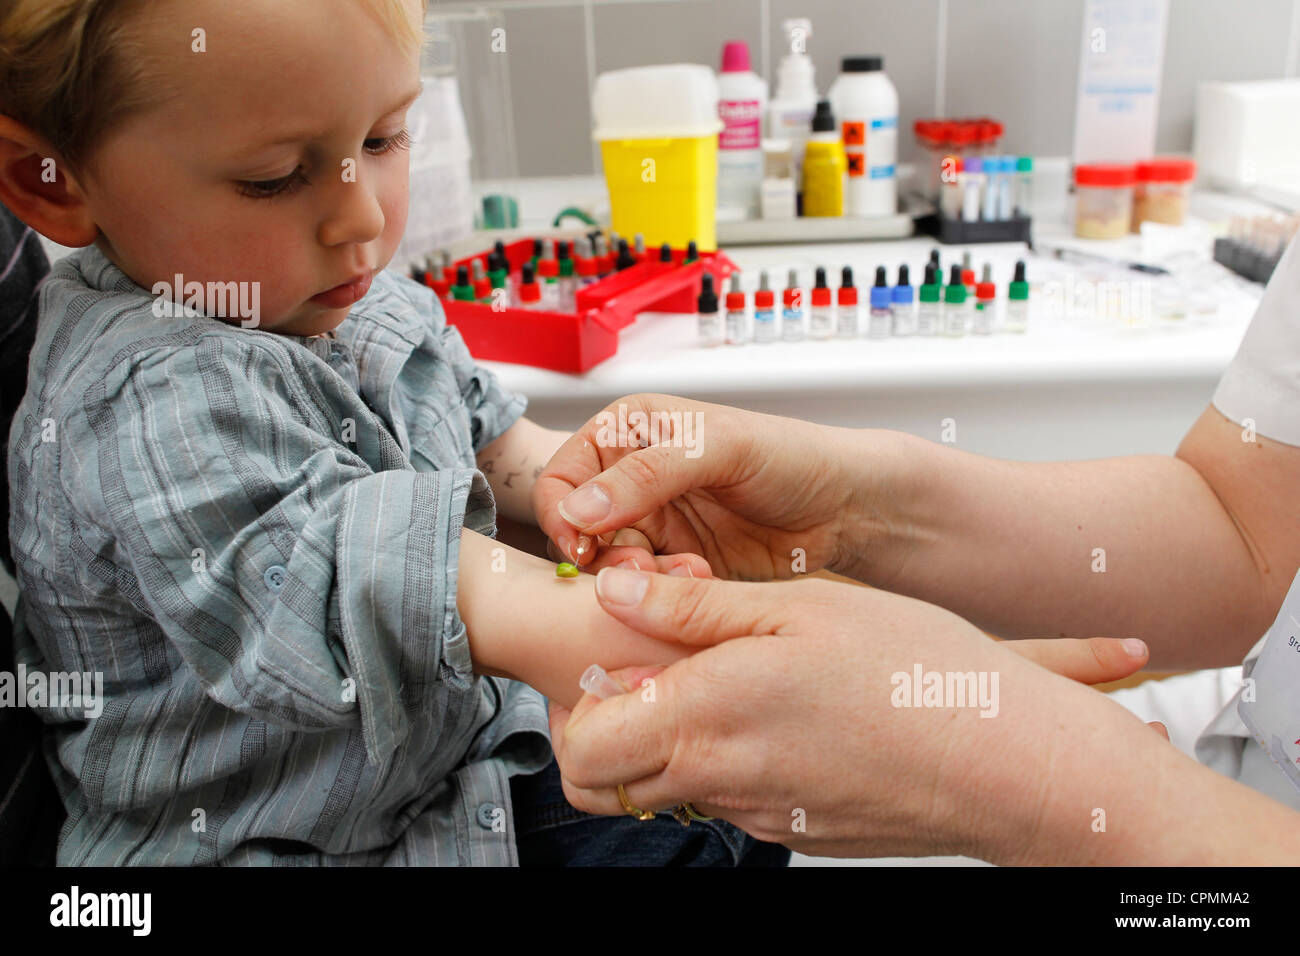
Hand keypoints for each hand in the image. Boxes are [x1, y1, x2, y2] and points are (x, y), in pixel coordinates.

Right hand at [533, 394, 862, 579]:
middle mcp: (631, 479)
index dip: (563, 514)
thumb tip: (581, 508)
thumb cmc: (788, 457)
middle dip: (605, 555)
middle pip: (578, 531)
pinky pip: (644, 589)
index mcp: (628, 432)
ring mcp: (652, 524)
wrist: (842, 508)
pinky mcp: (674, 564)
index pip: (562, 477)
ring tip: (686, 571)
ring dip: (638, 578)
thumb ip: (648, 474)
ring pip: (609, 566)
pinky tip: (702, 578)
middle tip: (643, 567)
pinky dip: (663, 592)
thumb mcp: (717, 448)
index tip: (584, 545)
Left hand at [549, 568, 1168, 861]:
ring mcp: (758, 813)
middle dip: (604, 728)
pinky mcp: (794, 830)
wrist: (1007, 763)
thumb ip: (694, 606)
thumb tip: (617, 591)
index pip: (581, 746)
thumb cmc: (916, 675)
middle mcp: (720, 777)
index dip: (578, 701)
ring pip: (666, 789)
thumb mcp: (800, 606)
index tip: (614, 655)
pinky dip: (729, 760)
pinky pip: (729, 799)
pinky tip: (782, 714)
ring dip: (669, 740)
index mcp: (706, 714)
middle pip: (604, 782)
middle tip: (646, 672)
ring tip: (724, 682)